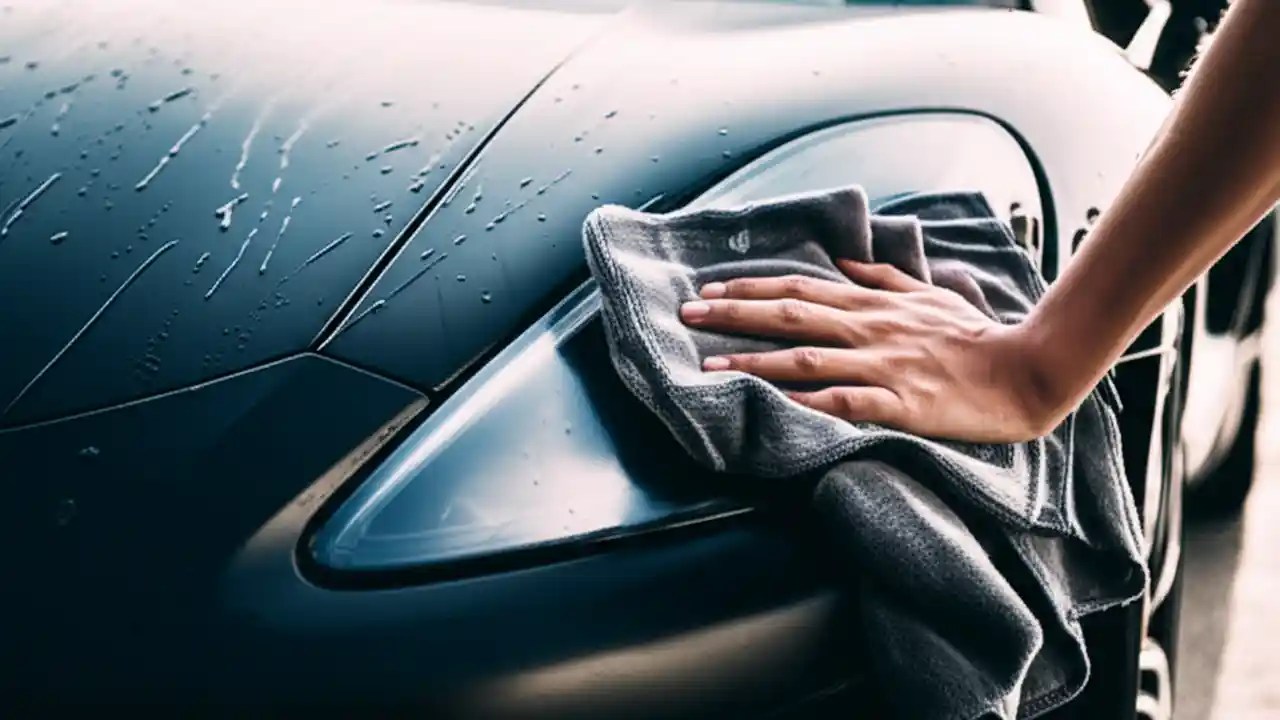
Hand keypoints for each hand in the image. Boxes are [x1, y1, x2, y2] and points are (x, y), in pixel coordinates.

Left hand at [678, 260, 1061, 442]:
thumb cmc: (972, 334)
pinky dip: (806, 403)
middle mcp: (869, 329)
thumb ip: (881, 276)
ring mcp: (882, 366)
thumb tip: (841, 261)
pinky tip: (771, 406)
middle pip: (790, 316)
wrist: (1022, 371)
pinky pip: (844, 403)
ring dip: (754, 361)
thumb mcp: (926, 294)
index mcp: (872, 304)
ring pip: (806, 360)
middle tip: (688, 314)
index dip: (751, 288)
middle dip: (734, 314)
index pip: (799, 289)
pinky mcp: (899, 402)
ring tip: (710, 366)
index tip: (710, 289)